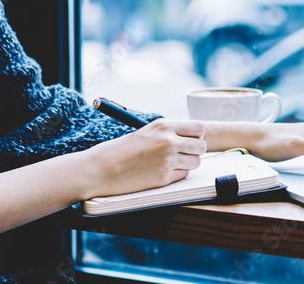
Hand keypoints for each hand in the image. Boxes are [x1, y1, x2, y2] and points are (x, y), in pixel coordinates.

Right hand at [79, 119, 206, 198]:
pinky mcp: (164, 178)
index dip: (196, 136)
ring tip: (170, 163)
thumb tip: (195, 139)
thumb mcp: (147, 132)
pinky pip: (184, 175)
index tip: (189, 140)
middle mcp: (168, 141)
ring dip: (187, 164)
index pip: (199, 128)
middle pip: (201, 146)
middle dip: (194, 151)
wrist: (102, 168)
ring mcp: (167, 160)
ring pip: (196, 162)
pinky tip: (161, 171)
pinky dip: (177, 174)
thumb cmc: (122, 149)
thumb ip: (169, 133)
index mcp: (164, 125)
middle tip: (181, 154)